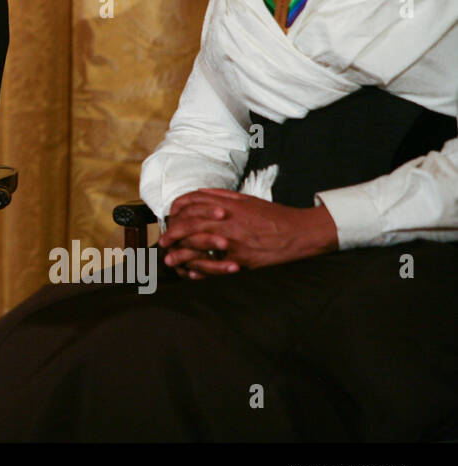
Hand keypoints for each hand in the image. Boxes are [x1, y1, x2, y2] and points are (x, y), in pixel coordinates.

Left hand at [160, 188, 337, 277]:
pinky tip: (192, 273)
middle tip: (163, 242)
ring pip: (198, 246)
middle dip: (172, 234)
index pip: (193, 204)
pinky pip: (215, 266)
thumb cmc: (275, 216)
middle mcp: (228, 221)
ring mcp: (233, 241)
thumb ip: (223, 196)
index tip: (170, 219)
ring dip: (180, 254)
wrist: (301, 233)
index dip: (177, 211)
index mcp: (228, 205)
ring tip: (170, 260)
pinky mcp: (241, 259)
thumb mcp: (248, 199)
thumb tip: (201, 192)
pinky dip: (200, 270)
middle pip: (189, 225)